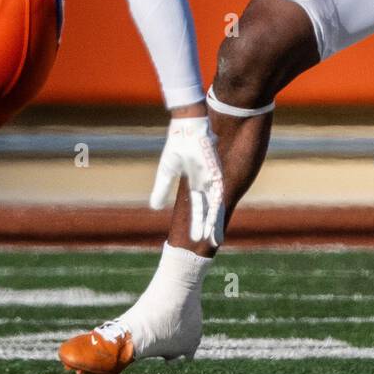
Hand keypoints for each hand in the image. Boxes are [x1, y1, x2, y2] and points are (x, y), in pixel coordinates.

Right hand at [149, 115, 223, 246]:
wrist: (187, 128)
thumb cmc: (178, 145)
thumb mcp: (166, 171)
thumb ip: (161, 189)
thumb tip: (155, 208)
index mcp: (196, 184)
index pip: (197, 208)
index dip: (197, 223)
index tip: (195, 239)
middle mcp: (206, 184)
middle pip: (208, 210)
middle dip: (207, 227)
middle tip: (211, 245)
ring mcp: (212, 179)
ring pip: (214, 205)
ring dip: (213, 223)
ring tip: (215, 241)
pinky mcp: (215, 173)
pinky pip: (216, 193)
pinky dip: (216, 207)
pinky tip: (218, 219)